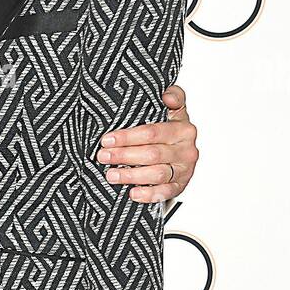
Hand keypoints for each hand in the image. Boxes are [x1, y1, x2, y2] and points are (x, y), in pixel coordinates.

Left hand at [95, 83, 198, 202]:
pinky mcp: (180, 186)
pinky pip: (165, 192)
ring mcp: (185, 169)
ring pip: (157, 174)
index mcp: (183, 128)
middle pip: (152, 154)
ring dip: (131, 175)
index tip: (107, 139)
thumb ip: (172, 97)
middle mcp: (186, 149)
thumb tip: (167, 94)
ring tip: (111, 175)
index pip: (152, 132)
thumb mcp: (171, 111)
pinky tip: (132, 193)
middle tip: (103, 156)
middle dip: (124, 156)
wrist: (183, 152)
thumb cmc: (169, 131)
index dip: (127, 137)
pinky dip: (148, 194)